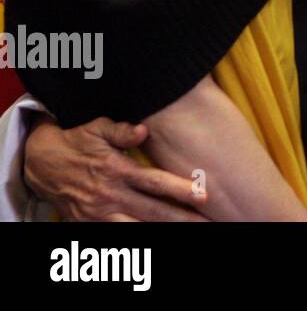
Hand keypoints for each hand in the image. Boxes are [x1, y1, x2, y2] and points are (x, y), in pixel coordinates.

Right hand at [23, 116, 207, 221]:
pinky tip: (155, 239)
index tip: (203, 195)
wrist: (39, 161)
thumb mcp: (97, 128)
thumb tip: (143, 130)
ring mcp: (98, 214)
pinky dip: (134, 240)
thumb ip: (121, 131)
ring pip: (136, 229)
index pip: (154, 183)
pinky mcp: (88, 224)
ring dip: (162, 232)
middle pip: (152, 211)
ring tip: (188, 233)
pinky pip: (115, 236)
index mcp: (116, 170)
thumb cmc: (76, 141)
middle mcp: (110, 195)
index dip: (180, 189)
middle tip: (207, 223)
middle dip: (181, 219)